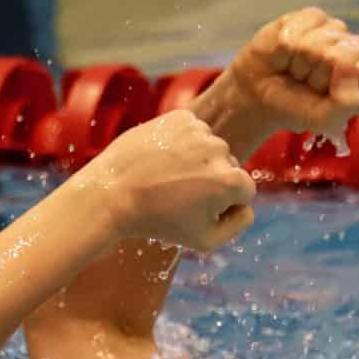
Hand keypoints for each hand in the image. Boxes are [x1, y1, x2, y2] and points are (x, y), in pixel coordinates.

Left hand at [78, 110, 256, 251]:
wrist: (112, 193)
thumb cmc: (158, 222)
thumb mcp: (205, 240)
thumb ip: (238, 224)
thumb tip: (247, 205)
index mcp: (231, 181)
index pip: (245, 191)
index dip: (224, 204)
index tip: (198, 209)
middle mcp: (220, 150)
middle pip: (228, 166)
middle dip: (211, 180)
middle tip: (178, 194)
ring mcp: (199, 130)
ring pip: (210, 148)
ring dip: (196, 160)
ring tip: (167, 177)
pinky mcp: (180, 117)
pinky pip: (192, 132)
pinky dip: (181, 143)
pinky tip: (162, 159)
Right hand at [194, 8, 358, 150]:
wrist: (257, 93)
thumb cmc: (295, 107)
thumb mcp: (323, 118)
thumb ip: (346, 101)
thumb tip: (352, 63)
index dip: (352, 84)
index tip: (331, 94)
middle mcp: (357, 53)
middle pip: (351, 56)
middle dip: (321, 77)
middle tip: (308, 85)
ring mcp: (336, 33)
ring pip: (326, 41)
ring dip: (304, 63)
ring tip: (296, 71)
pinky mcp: (314, 17)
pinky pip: (307, 26)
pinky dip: (291, 44)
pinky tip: (287, 52)